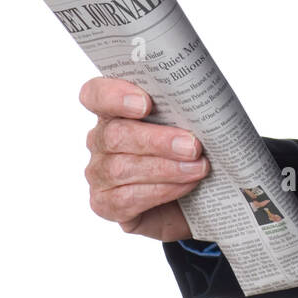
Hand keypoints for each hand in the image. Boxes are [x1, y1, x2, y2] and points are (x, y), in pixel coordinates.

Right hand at [79, 77, 208, 240]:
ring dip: (166, 168)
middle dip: (157, 140)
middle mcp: (100, 140)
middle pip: (114, 135)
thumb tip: (201, 106)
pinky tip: (186, 186)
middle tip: (192, 146)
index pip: (95, 94)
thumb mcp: (188, 128)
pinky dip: (161, 190)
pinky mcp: (105, 204)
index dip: (114, 95)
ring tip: (198, 168)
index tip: (146, 104)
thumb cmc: (187, 155)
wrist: (191, 201)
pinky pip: (126, 198)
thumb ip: (184, 113)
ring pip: (121, 168)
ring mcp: (99, 174)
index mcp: (114, 111)